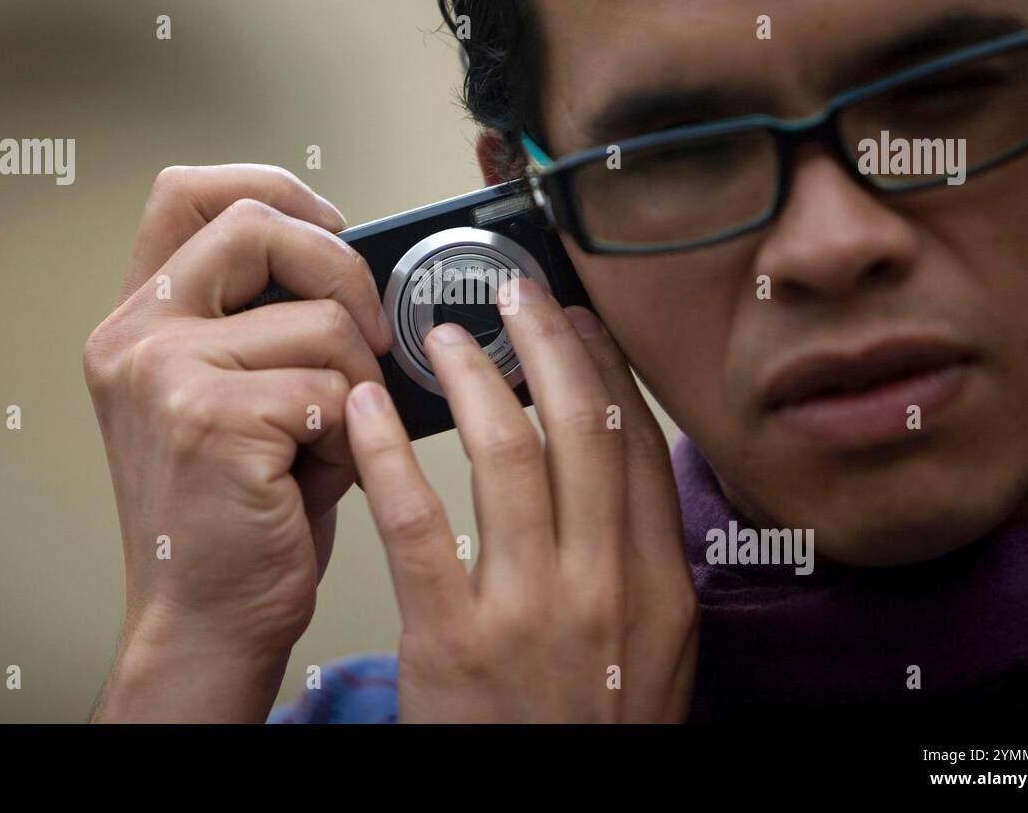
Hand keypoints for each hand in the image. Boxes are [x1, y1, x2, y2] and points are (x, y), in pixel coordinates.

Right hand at [84, 164, 392, 720]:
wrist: (206, 617)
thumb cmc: (235, 511)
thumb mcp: (230, 394)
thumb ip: (262, 321)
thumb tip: (358, 269)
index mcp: (137, 322)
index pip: (188, 192)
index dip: (274, 190)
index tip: (330, 225)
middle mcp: (133, 337)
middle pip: (259, 227)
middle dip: (343, 271)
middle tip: (366, 334)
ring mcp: (164, 374)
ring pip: (320, 320)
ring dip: (355, 382)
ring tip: (327, 439)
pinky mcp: (210, 419)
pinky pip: (332, 389)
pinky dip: (351, 436)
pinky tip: (320, 475)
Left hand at [345, 277, 697, 721]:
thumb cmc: (588, 735)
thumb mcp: (650, 655)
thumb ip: (640, 566)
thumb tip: (621, 476)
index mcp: (659, 587)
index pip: (637, 445)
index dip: (608, 368)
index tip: (582, 322)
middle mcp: (605, 587)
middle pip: (583, 428)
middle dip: (550, 343)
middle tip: (518, 293)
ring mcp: (531, 612)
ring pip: (507, 455)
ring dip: (473, 379)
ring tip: (444, 337)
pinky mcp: (453, 641)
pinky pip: (418, 523)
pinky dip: (390, 454)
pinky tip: (368, 410)